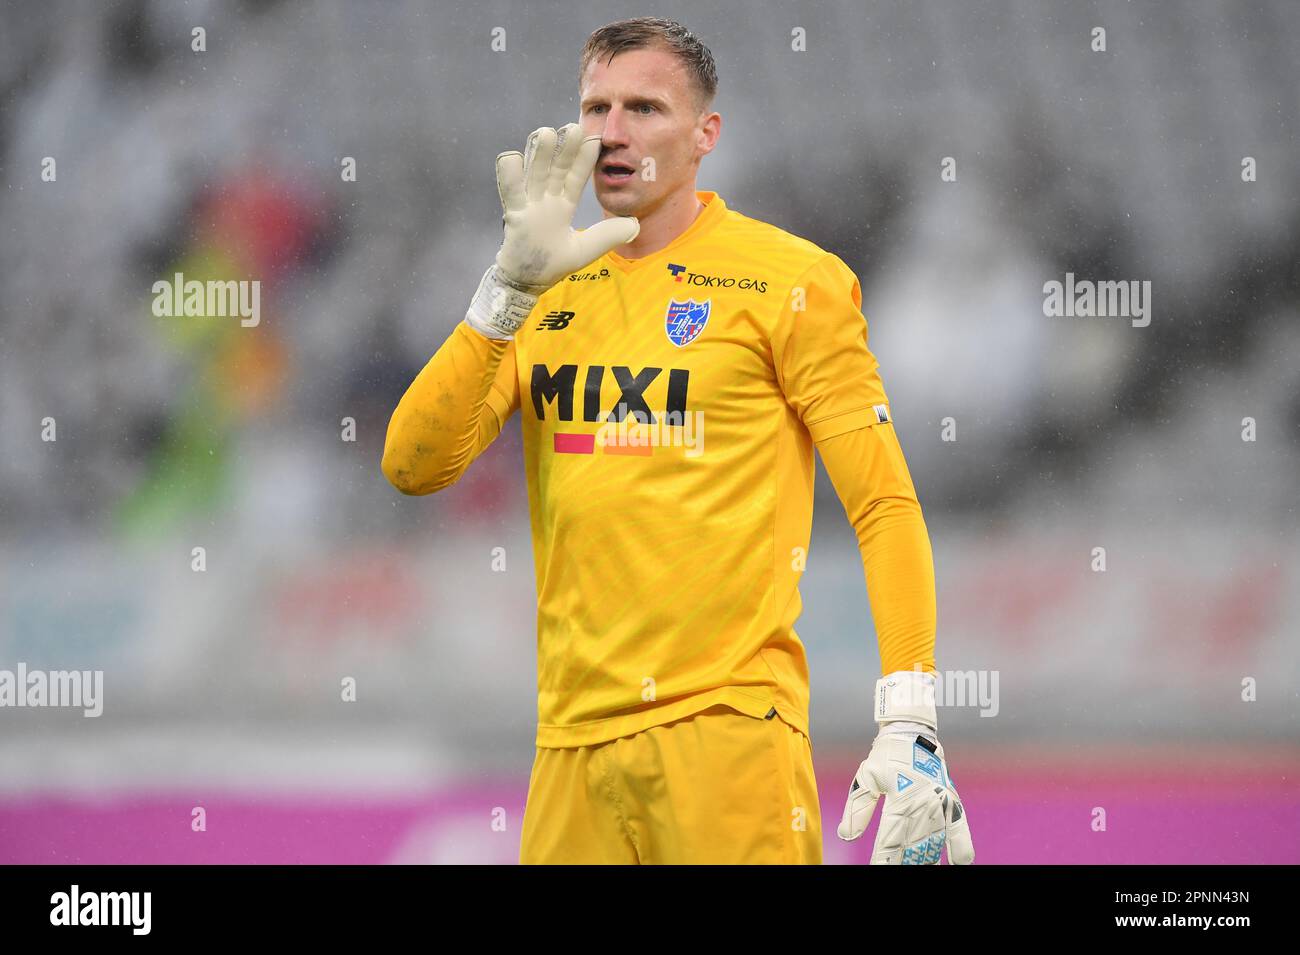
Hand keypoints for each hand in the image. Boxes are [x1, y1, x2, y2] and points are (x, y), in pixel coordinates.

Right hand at [493, 123, 639, 291]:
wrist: (527, 283)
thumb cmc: (552, 264)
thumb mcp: (585, 250)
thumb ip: (607, 236)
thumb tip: (636, 224)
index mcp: (563, 205)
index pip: (575, 177)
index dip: (584, 160)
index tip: (594, 139)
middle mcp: (546, 200)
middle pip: (555, 169)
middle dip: (564, 149)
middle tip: (573, 127)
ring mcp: (529, 205)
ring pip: (534, 173)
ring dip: (539, 154)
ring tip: (546, 133)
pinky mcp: (513, 215)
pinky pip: (510, 192)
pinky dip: (509, 175)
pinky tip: (512, 157)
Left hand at [837, 671, 973, 863]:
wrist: (913, 732)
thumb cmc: (886, 755)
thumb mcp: (866, 777)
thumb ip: (857, 808)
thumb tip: (845, 834)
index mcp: (901, 798)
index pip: (890, 839)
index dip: (884, 858)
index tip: (878, 868)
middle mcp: (924, 803)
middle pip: (913, 845)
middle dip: (904, 861)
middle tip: (895, 869)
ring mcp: (941, 803)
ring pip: (934, 841)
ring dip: (926, 857)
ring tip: (919, 867)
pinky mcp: (951, 801)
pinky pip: (961, 828)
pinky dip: (961, 847)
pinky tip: (958, 862)